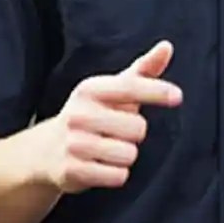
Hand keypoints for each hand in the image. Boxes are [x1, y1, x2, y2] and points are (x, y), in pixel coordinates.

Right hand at [41, 40, 181, 193]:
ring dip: (126, 155)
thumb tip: (167, 46)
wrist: (46, 150)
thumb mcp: (112, 90)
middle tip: (115, 132)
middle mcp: (79, 114)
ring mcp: (74, 143)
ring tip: (106, 149)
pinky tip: (100, 166)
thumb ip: (143, 70)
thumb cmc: (90, 114)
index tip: (177, 96)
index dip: (156, 91)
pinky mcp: (72, 170)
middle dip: (134, 134)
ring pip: (129, 154)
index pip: (130, 87)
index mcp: (90, 90)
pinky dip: (116, 174)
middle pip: (137, 128)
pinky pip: (118, 176)